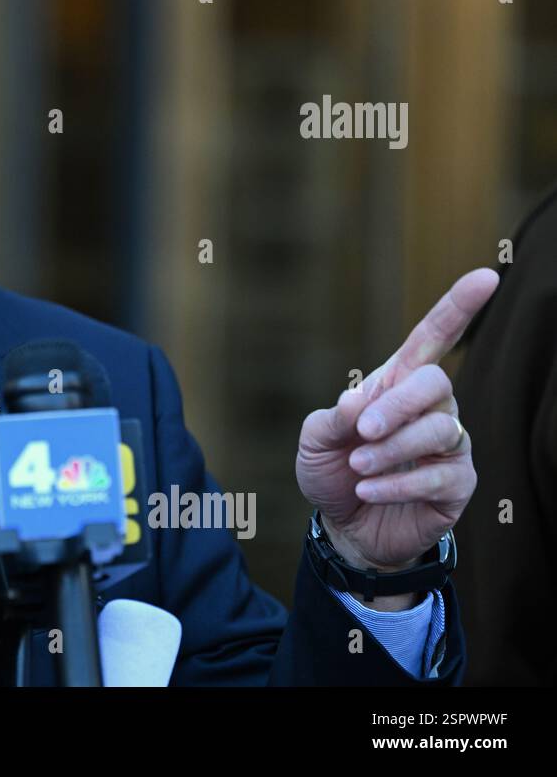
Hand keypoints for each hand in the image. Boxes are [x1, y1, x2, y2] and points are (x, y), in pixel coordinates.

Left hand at [295, 268, 498, 605]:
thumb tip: (357, 402)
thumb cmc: (333, 472)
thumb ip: (331, 417)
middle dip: (397, 405)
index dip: (458, 307)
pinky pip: (438, 475)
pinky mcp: (457, 483)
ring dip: (391, 449)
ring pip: (438, 430)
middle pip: (436, 383)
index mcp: (396, 384)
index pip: (433, 338)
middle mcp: (430, 409)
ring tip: (358, 467)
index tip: (487, 275)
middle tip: (360, 432)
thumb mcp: (315, 440)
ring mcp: (449, 445)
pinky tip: (368, 491)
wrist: (345, 528)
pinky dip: (397, 483)